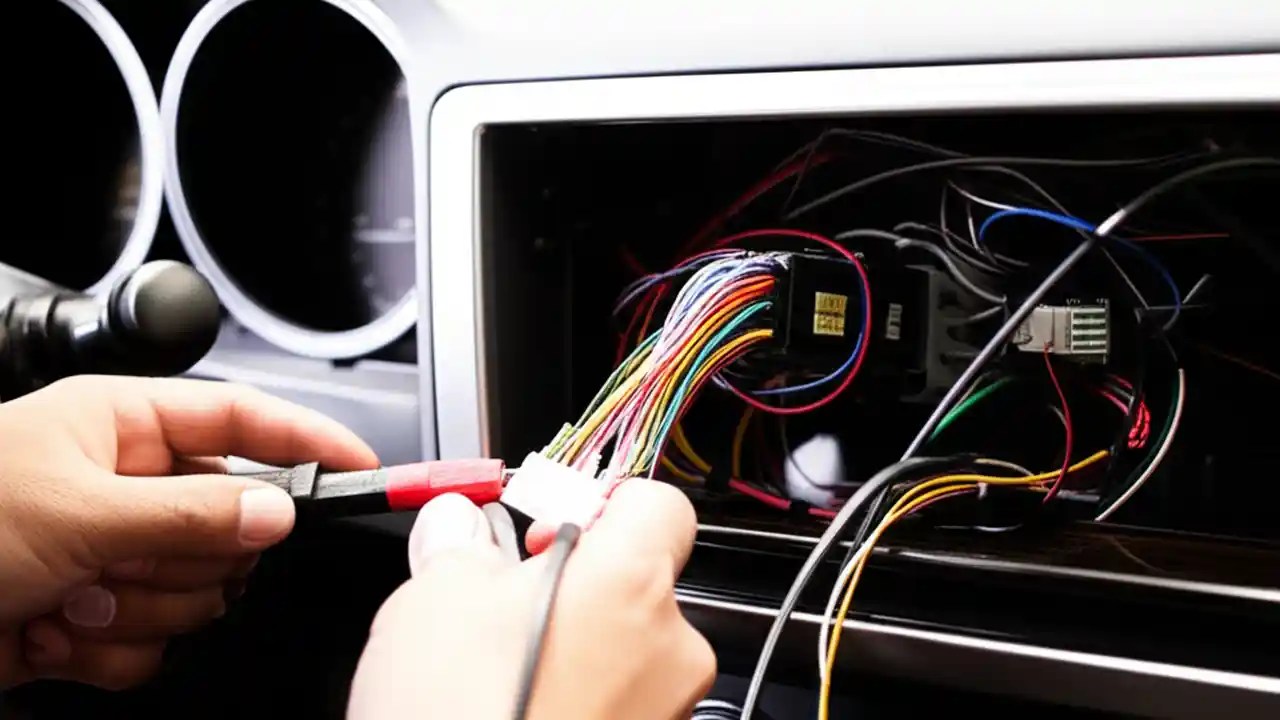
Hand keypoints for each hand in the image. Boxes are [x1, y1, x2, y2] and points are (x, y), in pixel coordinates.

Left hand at [0, 375, 376, 689]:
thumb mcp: (74, 510)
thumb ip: (190, 512)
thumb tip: (276, 513)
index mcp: (122, 427)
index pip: (244, 419)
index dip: (309, 438)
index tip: (364, 467)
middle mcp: (128, 486)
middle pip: (232, 523)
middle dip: (183, 559)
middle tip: (127, 560)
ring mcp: (116, 555)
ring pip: (198, 593)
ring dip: (133, 611)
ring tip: (65, 599)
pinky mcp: (99, 615)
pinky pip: (156, 643)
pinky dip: (105, 652)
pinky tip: (48, 635)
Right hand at [349, 480, 715, 719]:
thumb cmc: (457, 717)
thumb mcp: (433, 602)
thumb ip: (460, 544)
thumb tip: (456, 525)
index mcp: (631, 583)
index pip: (660, 505)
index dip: (605, 501)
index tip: (552, 523)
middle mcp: (670, 648)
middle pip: (641, 584)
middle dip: (577, 585)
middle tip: (505, 603)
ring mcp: (665, 712)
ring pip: (629, 651)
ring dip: (576, 648)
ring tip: (500, 671)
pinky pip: (623, 705)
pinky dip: (582, 699)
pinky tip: (520, 710)